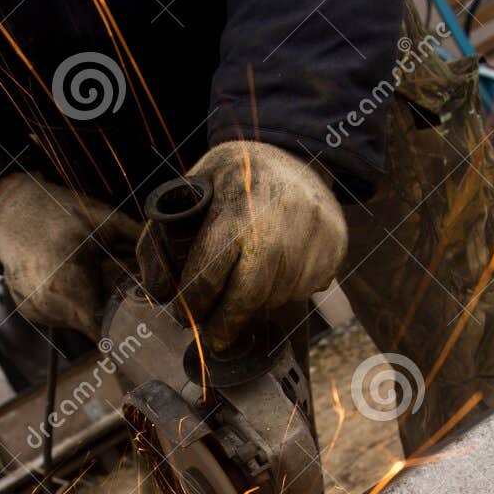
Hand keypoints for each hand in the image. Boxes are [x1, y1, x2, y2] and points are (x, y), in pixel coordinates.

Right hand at [0, 173, 140, 335]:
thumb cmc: (58, 211)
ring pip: (76, 323)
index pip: (101, 329)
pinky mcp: (27, 309)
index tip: (140, 330)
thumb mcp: (103, 219)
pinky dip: (68, 303)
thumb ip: (139, 241)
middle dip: (109, 312)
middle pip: (92, 326)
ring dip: (87, 306)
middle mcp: (47, 302)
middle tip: (114, 287)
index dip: (123, 332)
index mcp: (68, 282)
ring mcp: (34, 309)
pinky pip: (59, 316)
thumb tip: (174, 259)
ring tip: (82, 273)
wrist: (9, 211)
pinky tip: (64, 277)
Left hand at [138, 140, 346, 344]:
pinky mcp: (334, 251)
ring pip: (275, 298)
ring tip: (245, 282)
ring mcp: (311, 239)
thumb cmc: (235, 177)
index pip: (209, 274)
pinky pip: (303, 291)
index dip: (192, 303)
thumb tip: (158, 292)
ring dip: (254, 304)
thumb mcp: (192, 188)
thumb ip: (163, 236)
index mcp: (236, 207)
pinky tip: (275, 269)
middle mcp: (278, 225)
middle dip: (224, 324)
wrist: (295, 155)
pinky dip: (282, 291)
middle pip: (246, 298)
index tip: (184, 314)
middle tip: (212, 337)